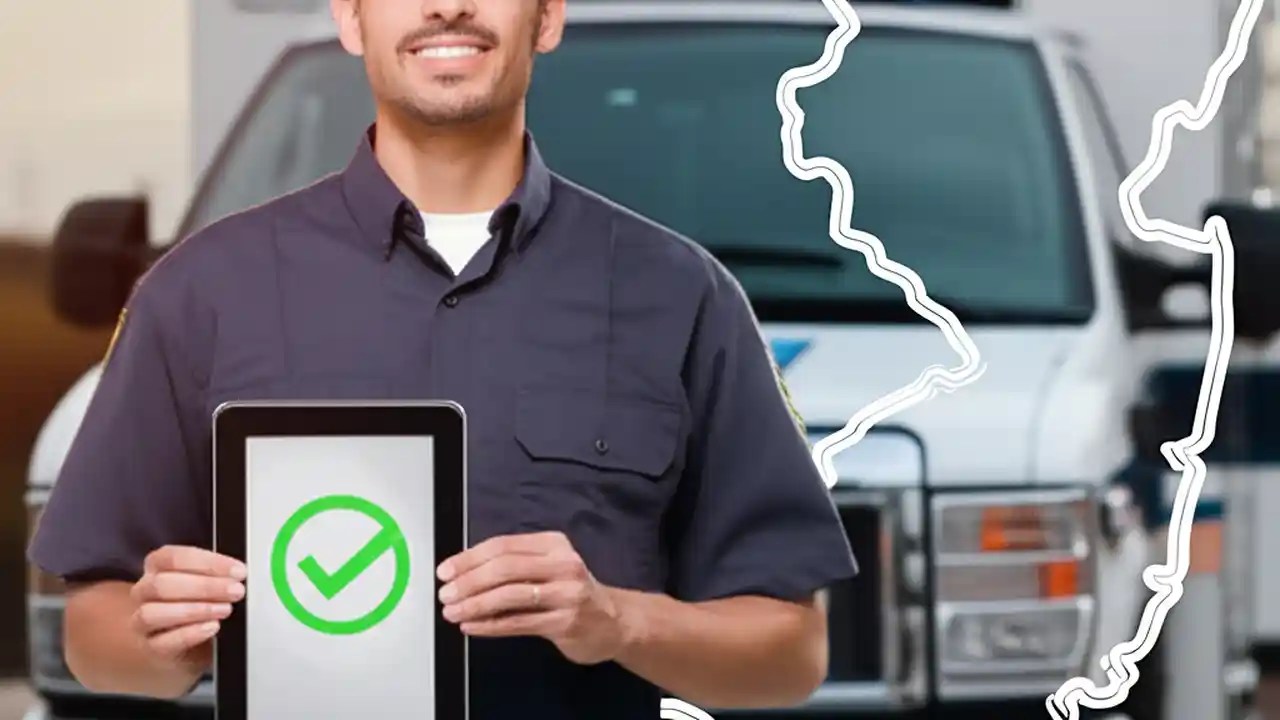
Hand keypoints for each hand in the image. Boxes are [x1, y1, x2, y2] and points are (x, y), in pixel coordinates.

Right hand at [130, 546, 246, 672]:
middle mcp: (144, 591)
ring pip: (153, 613)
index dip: (207, 563)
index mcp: (157, 566)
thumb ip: (218, 575)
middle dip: (205, 587)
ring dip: (196, 610)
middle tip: (236, 591)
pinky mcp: (150, 648)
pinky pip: (162, 642)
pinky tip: (212, 627)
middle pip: (163, 584)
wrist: (188, 646)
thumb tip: (238, 574)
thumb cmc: (198, 606)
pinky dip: (190, 633)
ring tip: (225, 610)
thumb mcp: (208, 585)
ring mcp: (141, 621)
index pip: (173, 558)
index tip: (238, 571)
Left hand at [437, 531, 630, 664]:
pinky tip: (472, 627)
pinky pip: (518, 623)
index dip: (469, 558)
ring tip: (453, 612)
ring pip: (510, 595)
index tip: (445, 570)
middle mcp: (563, 564)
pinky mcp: (566, 623)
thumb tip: (464, 572)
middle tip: (445, 594)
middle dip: (469, 581)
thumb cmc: (572, 592)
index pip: (503, 545)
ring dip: (474, 605)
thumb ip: (515, 565)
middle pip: (505, 568)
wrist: (615, 622)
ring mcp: (567, 594)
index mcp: (554, 544)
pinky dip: (490, 625)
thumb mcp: (549, 567)